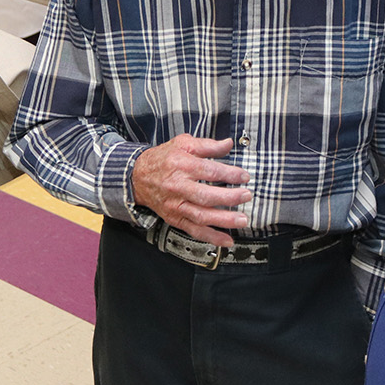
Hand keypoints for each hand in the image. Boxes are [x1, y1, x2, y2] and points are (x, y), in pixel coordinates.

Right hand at [132, 135, 251, 247]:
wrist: (137, 176)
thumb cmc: (163, 159)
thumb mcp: (184, 144)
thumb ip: (208, 145)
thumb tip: (228, 144)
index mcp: (182, 165)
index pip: (209, 171)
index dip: (230, 174)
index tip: (245, 176)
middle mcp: (178, 187)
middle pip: (206, 196)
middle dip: (229, 198)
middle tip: (246, 196)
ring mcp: (176, 206)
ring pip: (201, 216)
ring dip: (224, 220)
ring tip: (242, 220)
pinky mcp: (175, 219)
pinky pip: (194, 231)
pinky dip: (211, 237)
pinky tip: (227, 240)